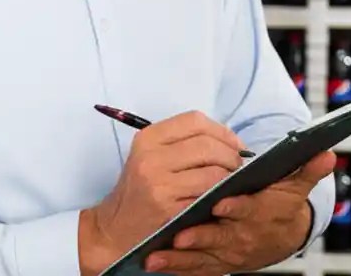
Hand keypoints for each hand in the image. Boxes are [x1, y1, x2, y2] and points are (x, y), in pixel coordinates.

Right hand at [78, 111, 248, 275]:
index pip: (195, 121)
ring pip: (214, 171)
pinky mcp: (169, 210)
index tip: (234, 145)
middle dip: (232, 155)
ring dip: (230, 178)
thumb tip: (229, 141)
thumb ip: (181, 144)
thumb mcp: (149, 158)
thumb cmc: (138, 192)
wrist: (114, 230)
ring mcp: (159, 184)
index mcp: (147, 139)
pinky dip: (221, 197)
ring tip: (230, 184)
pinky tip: (220, 200)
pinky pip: (209, 197)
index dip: (222, 131)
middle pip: (208, 145)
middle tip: (237, 167)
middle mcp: (151, 158)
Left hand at [141, 150, 335, 275]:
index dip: (236, 208)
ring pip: (202, 256)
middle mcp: (242, 236)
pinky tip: (153, 262)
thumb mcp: (294, 188)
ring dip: (181, 257)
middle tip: (180, 233)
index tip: (221, 202)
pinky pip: (192, 268)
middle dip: (201, 236)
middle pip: (221, 237)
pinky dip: (174, 267)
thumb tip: (327, 154)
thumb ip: (306, 171)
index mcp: (261, 213)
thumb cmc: (279, 207)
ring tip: (157, 254)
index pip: (249, 210)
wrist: (276, 239)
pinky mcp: (213, 263)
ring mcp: (226, 252)